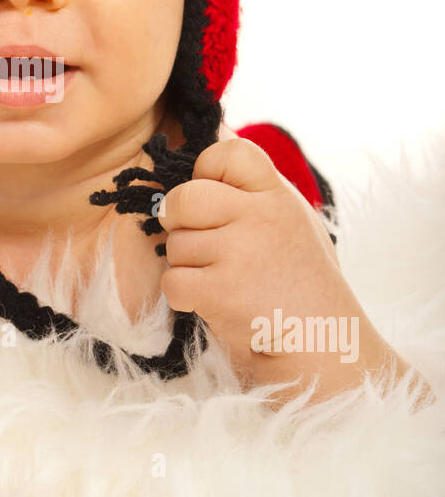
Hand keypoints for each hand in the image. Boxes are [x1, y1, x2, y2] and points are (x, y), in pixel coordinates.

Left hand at [157, 136, 368, 386]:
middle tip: (201, 242)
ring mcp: (240, 253)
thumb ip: (256, 191)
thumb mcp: (294, 221)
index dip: (206, 171)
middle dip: (179, 221)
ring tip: (223, 280)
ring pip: (175, 244)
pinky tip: (213, 302)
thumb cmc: (303, 283)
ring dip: (188, 265)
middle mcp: (261, 217)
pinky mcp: (220, 291)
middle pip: (184, 197)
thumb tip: (208, 157)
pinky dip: (184, 296)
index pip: (228, 152)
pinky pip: (173, 280)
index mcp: (278, 195)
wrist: (323, 344)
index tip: (213, 197)